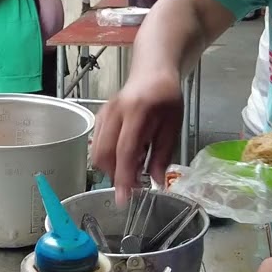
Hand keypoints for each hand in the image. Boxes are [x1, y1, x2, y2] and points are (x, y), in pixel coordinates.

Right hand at [91, 70, 182, 203]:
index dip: (124, 177)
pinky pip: (97, 144)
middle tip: (135, 184)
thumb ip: (163, 155)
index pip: (125, 151)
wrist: (153, 72)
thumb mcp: (173, 126)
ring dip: (112, 167)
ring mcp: (104, 113)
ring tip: (134, 166)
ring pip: (97, 151)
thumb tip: (157, 182)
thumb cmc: (166, 98)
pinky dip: (109, 157)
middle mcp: (115, 112)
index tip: (124, 199)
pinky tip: (126, 155)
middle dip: (116, 175)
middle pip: (104, 154)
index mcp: (138, 112)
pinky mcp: (99, 116)